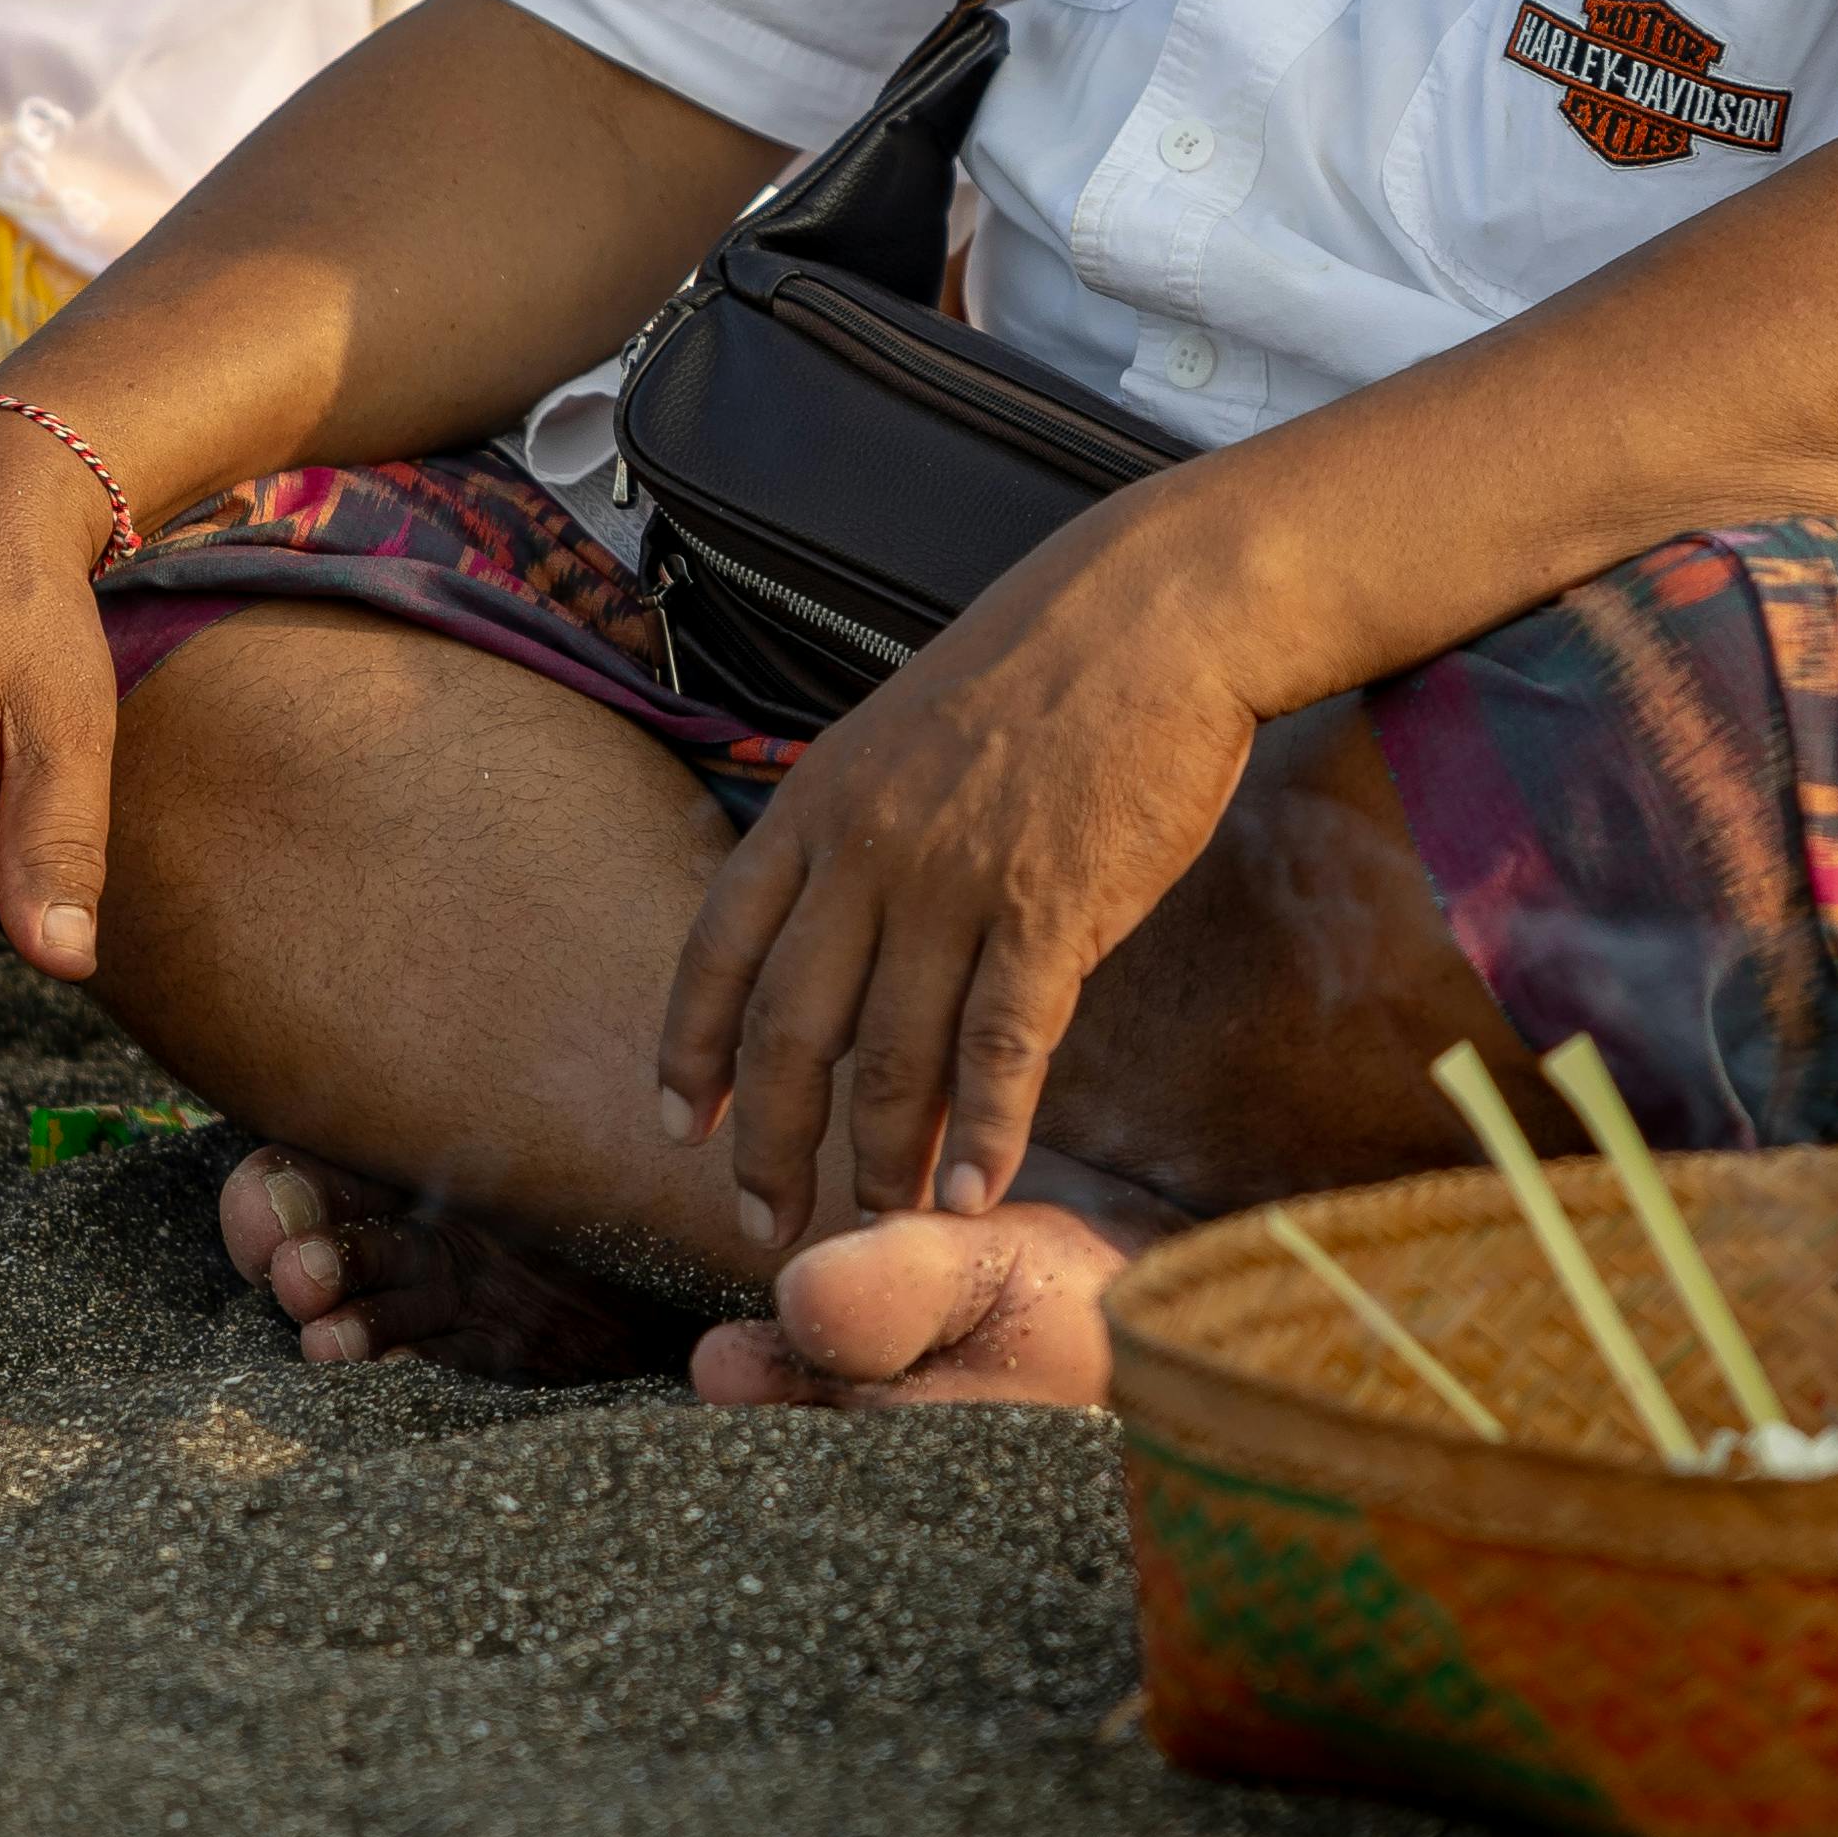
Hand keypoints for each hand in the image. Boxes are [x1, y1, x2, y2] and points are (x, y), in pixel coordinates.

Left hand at [658, 496, 1265, 1259]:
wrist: (1158, 611)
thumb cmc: (1044, 670)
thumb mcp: (902, 731)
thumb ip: (856, 830)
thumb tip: (836, 935)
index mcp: (818, 800)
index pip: (717, 947)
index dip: (690, 1050)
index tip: (678, 1127)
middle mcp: (868, 847)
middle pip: (789, 1028)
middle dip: (769, 1142)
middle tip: (764, 1225)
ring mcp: (956, 880)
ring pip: (892, 1056)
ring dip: (881, 1158)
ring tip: (883, 1224)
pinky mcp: (1053, 909)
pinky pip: (1003, 1048)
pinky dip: (985, 1134)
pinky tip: (974, 1193)